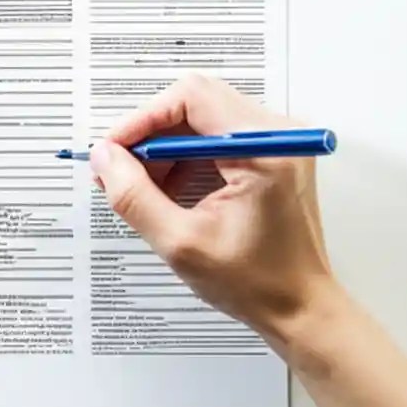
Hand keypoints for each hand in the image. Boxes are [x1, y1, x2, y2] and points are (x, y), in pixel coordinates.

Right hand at [90, 73, 334, 347]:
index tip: (114, 149)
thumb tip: (105, 158)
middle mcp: (277, 135)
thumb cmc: (257, 284)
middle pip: (196, 103)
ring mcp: (277, 143)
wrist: (301, 308)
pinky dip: (186, 158)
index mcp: (264, 149)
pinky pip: (216, 137)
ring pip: (203, 118)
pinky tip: (172, 191)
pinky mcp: (271, 155)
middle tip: (122, 170)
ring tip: (146, 189)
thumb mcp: (180, 243)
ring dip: (167, 148)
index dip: (143, 119)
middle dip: (151, 134)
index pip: (192, 97)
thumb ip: (135, 196)